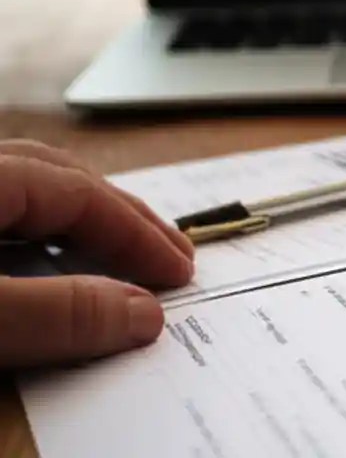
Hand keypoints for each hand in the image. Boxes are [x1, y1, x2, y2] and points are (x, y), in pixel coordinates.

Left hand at [0, 142, 193, 367]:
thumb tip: (145, 314)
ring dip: (75, 222)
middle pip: (56, 176)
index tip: (181, 274)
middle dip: (120, 216)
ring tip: (114, 254)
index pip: (80, 193)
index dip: (137, 234)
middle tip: (168, 254)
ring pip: (19, 190)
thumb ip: (55, 314)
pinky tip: (34, 265)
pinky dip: (30, 236)